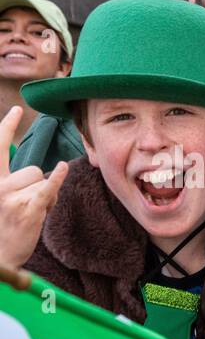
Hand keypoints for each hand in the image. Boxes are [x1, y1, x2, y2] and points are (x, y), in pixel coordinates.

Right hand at [0, 106, 67, 266]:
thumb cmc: (2, 229)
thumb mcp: (0, 200)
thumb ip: (11, 183)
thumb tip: (40, 173)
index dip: (6, 127)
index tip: (16, 109)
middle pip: (33, 169)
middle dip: (38, 184)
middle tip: (29, 206)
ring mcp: (11, 197)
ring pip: (43, 181)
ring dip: (46, 196)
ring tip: (32, 214)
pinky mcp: (28, 209)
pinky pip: (48, 188)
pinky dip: (58, 179)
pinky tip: (64, 168)